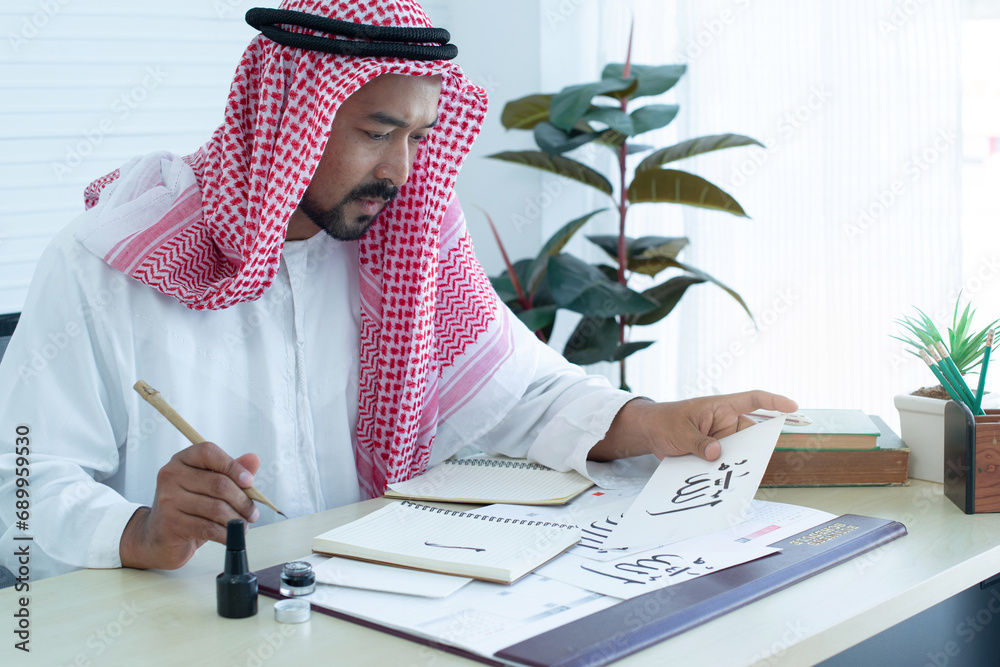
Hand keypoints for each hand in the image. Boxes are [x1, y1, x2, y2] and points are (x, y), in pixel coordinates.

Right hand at [119, 442, 260, 569]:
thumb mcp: (208, 486)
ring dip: (236, 519)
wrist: (158, 537)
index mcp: (182, 460)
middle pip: (218, 483)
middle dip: (242, 500)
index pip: (208, 453)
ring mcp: (168, 499)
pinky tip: (230, 535)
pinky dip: (225, 533)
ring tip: (244, 525)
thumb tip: (254, 459)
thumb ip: (231, 472)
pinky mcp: (170, 523)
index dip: (233, 466)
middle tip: (253, 514)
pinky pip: (207, 527)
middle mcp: (171, 475)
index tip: (249, 481)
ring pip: (215, 508)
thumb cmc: (188, 508)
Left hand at [590, 390, 797, 461]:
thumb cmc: (665, 422)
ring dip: (738, 464)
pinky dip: (725, 473)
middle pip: (751, 435)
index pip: (753, 400)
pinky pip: (726, 464)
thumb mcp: (680, 431)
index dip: (774, 401)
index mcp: (722, 408)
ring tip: (736, 479)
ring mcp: (722, 440)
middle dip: (755, 449)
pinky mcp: (714, 455)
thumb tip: (716, 453)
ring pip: (740, 453)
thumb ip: (699, 442)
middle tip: (755, 464)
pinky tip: (722, 485)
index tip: (793, 407)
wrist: (650, 433)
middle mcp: (726, 423)